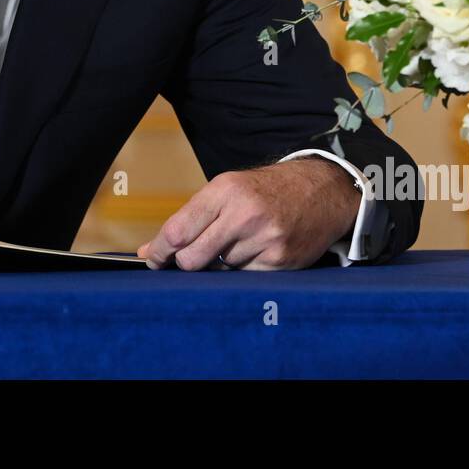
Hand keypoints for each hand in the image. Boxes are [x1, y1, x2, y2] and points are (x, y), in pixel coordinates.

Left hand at [137, 158, 360, 270]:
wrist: (321, 190)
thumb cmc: (265, 191)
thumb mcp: (226, 190)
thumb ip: (189, 219)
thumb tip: (148, 252)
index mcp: (224, 191)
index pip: (178, 231)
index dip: (159, 251)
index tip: (152, 261)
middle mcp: (244, 214)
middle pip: (193, 259)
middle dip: (186, 264)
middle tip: (189, 260)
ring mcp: (265, 239)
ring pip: (219, 270)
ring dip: (221, 264)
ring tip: (239, 243)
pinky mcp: (281, 260)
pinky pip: (244, 278)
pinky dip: (243, 270)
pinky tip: (255, 252)